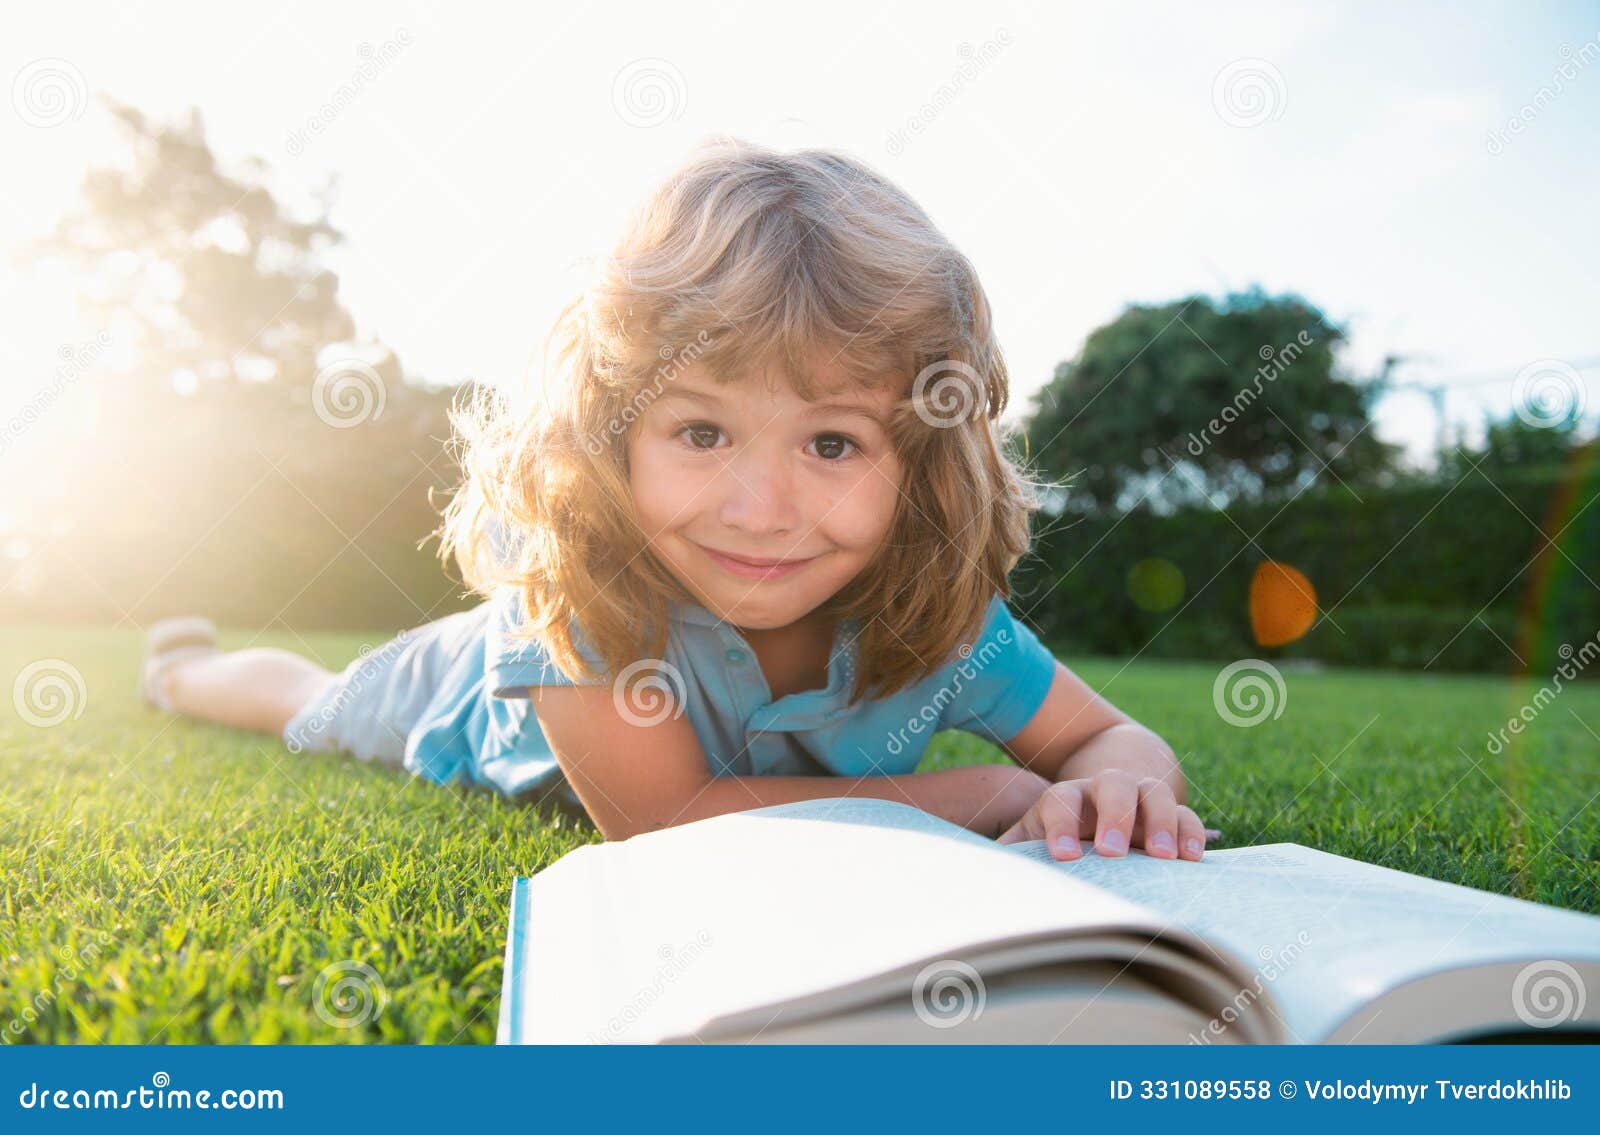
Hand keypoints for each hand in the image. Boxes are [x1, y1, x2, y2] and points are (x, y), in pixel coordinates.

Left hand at [995, 768, 1211, 861]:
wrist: (1106, 795)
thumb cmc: (1062, 827)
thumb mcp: (1035, 833)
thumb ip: (1012, 848)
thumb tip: (975, 868)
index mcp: (1066, 796)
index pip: (1060, 800)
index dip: (1061, 826)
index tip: (1064, 856)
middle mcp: (1104, 790)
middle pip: (1111, 786)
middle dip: (1112, 816)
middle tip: (1111, 852)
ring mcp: (1141, 797)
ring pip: (1153, 794)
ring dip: (1158, 822)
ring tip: (1160, 856)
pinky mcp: (1171, 812)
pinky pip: (1185, 814)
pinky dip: (1190, 833)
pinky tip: (1193, 857)